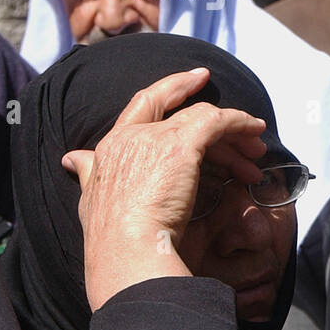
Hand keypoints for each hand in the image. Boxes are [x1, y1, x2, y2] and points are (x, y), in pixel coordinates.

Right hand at [61, 68, 268, 309]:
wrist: (127, 250)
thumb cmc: (114, 239)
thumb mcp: (92, 200)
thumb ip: (88, 174)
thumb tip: (73, 158)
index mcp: (110, 147)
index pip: (144, 105)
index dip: (171, 88)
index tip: (196, 79)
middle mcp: (131, 136)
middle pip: (180, 111)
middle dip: (214, 112)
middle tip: (246, 130)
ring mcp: (155, 138)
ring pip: (204, 121)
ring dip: (235, 136)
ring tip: (256, 155)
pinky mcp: (181, 145)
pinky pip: (218, 122)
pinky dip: (240, 124)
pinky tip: (256, 133)